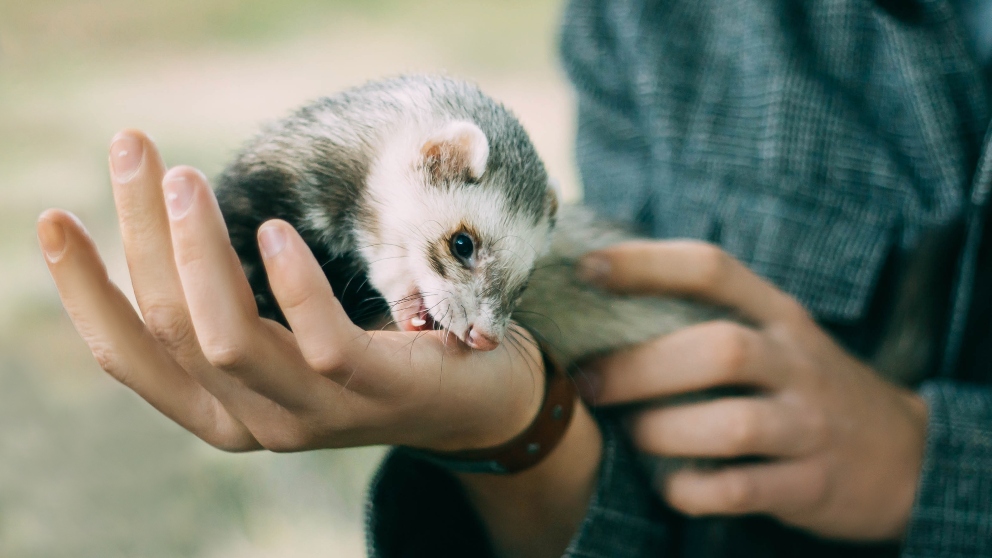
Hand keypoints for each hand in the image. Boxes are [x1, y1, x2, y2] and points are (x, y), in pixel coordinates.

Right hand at [38, 130, 545, 453]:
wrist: (476, 396)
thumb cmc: (373, 350)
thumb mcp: (287, 339)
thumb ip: (233, 311)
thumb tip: (171, 233)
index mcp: (221, 412)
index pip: (130, 356)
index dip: (84, 289)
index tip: (54, 219)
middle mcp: (255, 423)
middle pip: (170, 328)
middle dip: (140, 234)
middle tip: (135, 150)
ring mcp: (314, 413)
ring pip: (225, 337)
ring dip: (197, 248)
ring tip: (188, 177)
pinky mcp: (373, 390)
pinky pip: (318, 340)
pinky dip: (290, 282)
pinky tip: (276, 229)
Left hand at [578, 241, 927, 540]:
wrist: (905, 455)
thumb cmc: (805, 386)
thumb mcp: (775, 334)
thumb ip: (709, 315)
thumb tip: (603, 293)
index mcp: (778, 314)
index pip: (713, 270)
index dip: (648, 264)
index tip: (589, 269)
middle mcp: (796, 362)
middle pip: (719, 349)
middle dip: (642, 367)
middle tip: (590, 381)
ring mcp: (808, 425)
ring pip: (732, 424)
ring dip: (663, 430)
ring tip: (632, 433)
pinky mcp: (810, 485)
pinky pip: (741, 490)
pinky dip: (692, 489)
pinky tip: (669, 484)